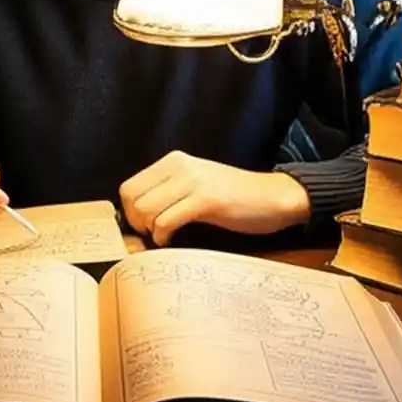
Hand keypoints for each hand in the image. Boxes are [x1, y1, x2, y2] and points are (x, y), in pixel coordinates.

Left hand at [119, 150, 310, 246]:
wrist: (272, 196)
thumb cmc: (233, 196)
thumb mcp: (194, 183)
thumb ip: (167, 191)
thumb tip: (135, 213)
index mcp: (173, 161)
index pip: (129, 187)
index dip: (129, 212)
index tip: (143, 225)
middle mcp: (179, 165)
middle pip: (132, 199)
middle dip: (136, 223)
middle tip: (152, 234)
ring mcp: (193, 181)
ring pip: (145, 210)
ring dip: (150, 230)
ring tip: (164, 236)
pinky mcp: (206, 200)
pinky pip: (166, 220)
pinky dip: (162, 236)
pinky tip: (171, 239)